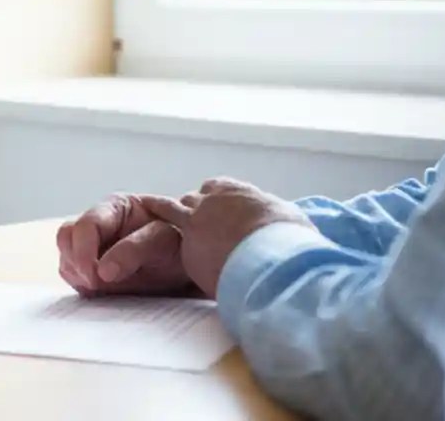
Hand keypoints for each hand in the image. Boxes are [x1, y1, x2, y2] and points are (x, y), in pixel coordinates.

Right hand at [56, 194, 194, 296]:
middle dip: (76, 263)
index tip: (94, 277)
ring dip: (78, 276)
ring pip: (66, 258)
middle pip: (66, 238)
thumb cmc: (179, 244)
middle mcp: (97, 223)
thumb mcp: (163, 241)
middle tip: (95, 286)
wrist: (191, 264)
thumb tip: (102, 271)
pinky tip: (103, 292)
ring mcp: (91, 246)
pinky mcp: (92, 267)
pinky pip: (74, 277)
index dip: (83, 251)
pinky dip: (82, 286)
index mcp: (113, 208)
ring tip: (103, 289)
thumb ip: (133, 250)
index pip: (84, 225)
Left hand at [141, 177, 316, 297]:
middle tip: (184, 218)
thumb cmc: (292, 243)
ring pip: (171, 210)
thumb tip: (305, 239)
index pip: (219, 189)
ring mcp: (196, 220)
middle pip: (192, 199)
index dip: (214, 199)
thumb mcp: (296, 226)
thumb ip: (291, 228)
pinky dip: (149, 235)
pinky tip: (138, 234)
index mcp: (241, 194)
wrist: (272, 255)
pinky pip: (160, 236)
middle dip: (189, 208)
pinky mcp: (184, 244)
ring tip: (147, 209)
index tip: (214, 207)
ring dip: (162, 213)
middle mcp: (215, 201)